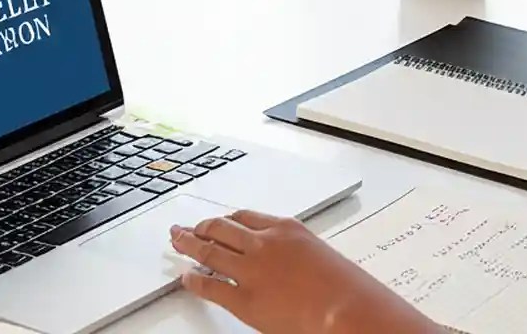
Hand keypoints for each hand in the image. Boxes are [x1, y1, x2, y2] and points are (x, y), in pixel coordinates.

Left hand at [170, 210, 438, 333]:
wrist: (349, 309)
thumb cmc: (347, 289)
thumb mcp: (321, 258)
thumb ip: (296, 256)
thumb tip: (285, 268)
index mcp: (285, 229)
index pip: (245, 217)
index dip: (225, 220)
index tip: (216, 223)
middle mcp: (264, 243)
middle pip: (221, 227)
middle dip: (200, 227)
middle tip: (186, 229)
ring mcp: (251, 270)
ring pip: (208, 250)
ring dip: (188, 244)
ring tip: (177, 243)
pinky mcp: (244, 298)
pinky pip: (209, 285)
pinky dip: (193, 280)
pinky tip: (185, 278)